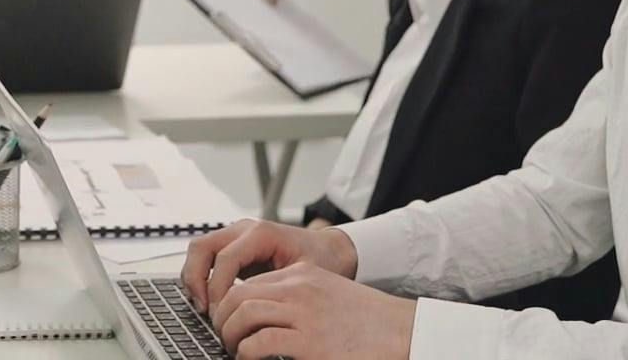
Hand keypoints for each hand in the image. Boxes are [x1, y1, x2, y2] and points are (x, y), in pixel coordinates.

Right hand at [180, 218, 355, 313]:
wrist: (332, 250)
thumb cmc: (322, 261)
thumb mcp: (303, 277)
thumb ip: (276, 290)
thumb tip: (250, 312)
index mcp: (261, 233)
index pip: (225, 258)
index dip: (217, 288)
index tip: (220, 312)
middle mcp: (244, 229)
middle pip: (202, 247)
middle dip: (197, 279)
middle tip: (204, 308)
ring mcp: (236, 235)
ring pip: (199, 250)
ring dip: (195, 277)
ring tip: (203, 306)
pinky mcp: (234, 246)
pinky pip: (207, 256)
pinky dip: (202, 276)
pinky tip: (209, 299)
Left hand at [209, 262, 413, 359]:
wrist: (403, 332)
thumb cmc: (370, 321)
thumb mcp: (330, 295)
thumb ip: (300, 299)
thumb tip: (268, 318)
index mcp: (304, 276)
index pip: (251, 282)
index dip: (231, 303)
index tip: (228, 319)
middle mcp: (300, 289)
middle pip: (240, 295)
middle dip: (224, 317)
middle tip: (223, 336)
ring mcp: (304, 314)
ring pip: (244, 315)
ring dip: (231, 335)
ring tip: (233, 349)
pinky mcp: (310, 343)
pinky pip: (260, 343)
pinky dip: (247, 353)